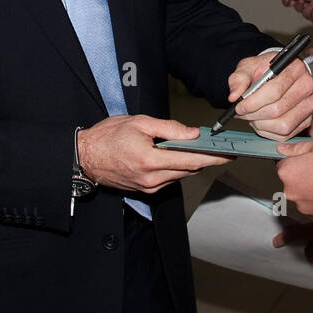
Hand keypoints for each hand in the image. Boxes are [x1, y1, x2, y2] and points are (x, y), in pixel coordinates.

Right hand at [76, 115, 228, 193]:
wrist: (84, 157)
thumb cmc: (107, 136)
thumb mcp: (139, 123)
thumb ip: (169, 128)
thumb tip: (193, 134)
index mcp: (150, 160)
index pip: (190, 160)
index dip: (213, 157)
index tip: (229, 154)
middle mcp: (151, 178)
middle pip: (188, 170)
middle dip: (206, 159)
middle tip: (221, 148)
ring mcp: (148, 187)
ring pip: (179, 175)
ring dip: (191, 163)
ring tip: (203, 149)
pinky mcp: (144, 189)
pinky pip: (168, 179)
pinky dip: (176, 167)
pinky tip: (179, 156)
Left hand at [226, 54, 312, 140]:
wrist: (276, 75)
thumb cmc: (264, 70)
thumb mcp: (248, 67)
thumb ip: (239, 79)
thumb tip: (234, 96)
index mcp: (295, 68)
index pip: (275, 90)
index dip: (254, 102)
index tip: (239, 107)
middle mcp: (307, 86)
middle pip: (278, 109)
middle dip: (254, 114)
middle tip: (242, 113)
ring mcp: (309, 105)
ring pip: (282, 125)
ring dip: (261, 124)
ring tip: (252, 116)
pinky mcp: (306, 121)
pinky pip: (285, 135)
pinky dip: (268, 132)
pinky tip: (261, 121)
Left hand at [276, 138, 312, 222]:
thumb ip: (299, 147)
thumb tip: (284, 150)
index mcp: (289, 172)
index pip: (284, 163)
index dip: (299, 158)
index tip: (311, 157)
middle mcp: (292, 194)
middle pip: (294, 181)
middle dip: (306, 173)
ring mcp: (307, 209)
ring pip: (307, 194)